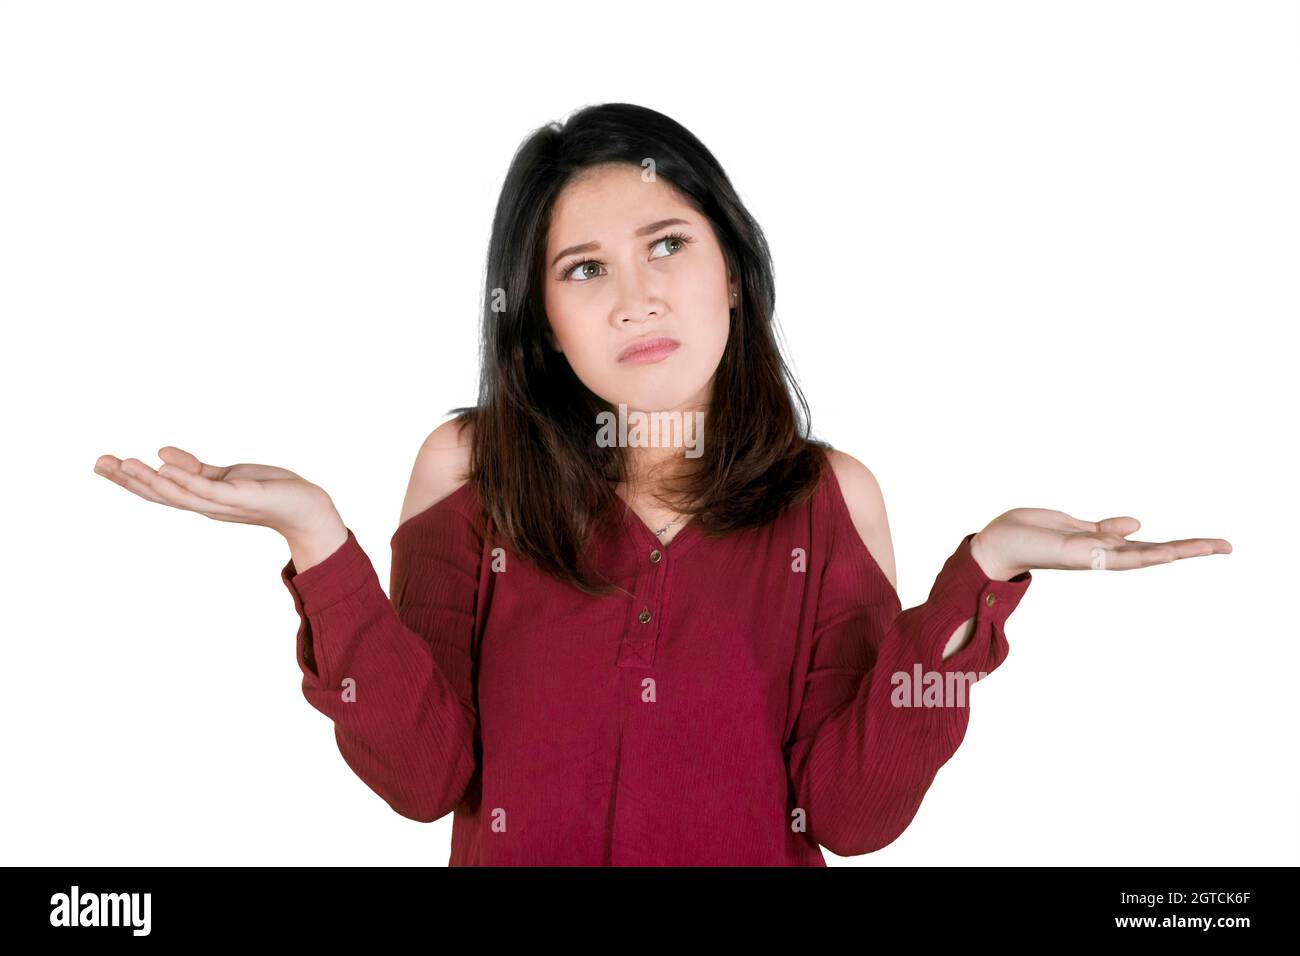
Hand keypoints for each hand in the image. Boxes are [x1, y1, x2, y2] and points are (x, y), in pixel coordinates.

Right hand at [92, 446, 339, 538]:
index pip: (158, 489)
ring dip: (149, 479)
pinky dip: (186, 478)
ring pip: (178, 493)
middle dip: (128, 479)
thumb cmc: (267, 491)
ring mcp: (222, 503)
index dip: (129, 478)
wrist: (305, 506)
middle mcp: (206, 505)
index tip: (101, 463)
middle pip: (159, 494)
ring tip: (123, 463)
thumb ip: (194, 468)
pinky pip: (208, 488)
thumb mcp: (224, 476)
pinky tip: (165, 467)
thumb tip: (161, 454)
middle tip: (98, 462)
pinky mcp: (240, 497)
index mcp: (200, 498)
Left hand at [969, 508, 1231, 579]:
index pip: (1149, 547)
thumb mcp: (1073, 526)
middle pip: (1156, 553)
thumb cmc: (1030, 534)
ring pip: (1144, 557)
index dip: (1180, 545)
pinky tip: (1163, 550)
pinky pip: (1114, 554)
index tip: (1212, 543)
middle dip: (1191, 549)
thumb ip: (1104, 529)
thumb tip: (1137, 525)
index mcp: (1102, 545)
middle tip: (1229, 546)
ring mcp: (1094, 556)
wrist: (995, 543)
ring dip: (1178, 550)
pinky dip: (1140, 553)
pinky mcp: (1079, 554)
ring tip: (1212, 546)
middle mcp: (1102, 554)